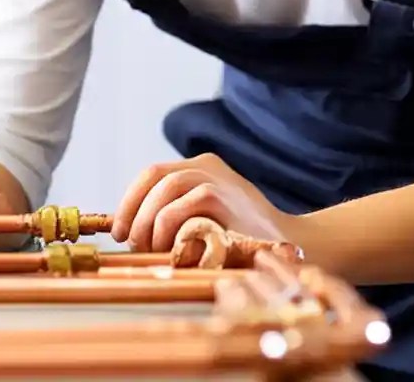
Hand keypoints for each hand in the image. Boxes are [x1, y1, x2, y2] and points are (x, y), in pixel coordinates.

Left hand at [112, 153, 291, 252]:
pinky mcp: (223, 196)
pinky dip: (167, 227)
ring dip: (149, 220)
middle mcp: (208, 166)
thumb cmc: (244, 240)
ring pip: (166, 188)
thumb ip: (176, 215)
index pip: (152, 173)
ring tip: (149, 247)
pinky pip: (181, 206)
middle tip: (132, 242)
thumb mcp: (206, 219)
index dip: (130, 200)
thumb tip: (132, 231)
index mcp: (202, 167)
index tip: (120, 229)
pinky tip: (170, 247)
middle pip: (155, 176)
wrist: (293, 248)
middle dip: (134, 211)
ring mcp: (218, 178)